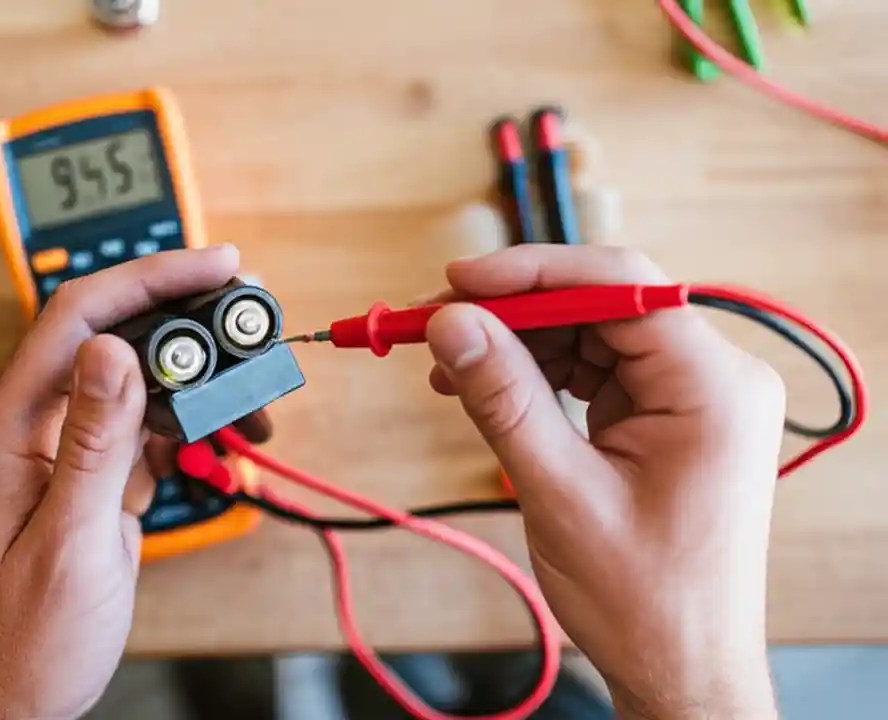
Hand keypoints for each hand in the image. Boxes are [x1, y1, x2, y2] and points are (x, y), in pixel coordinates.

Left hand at [0, 246, 239, 719]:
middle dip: (186, 319)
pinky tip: (219, 436)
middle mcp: (35, 426)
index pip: (79, 317)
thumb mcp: (68, 540)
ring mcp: (64, 451)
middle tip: (249, 316)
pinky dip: (187, 426)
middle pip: (114, 337)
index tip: (214, 265)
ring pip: (137, 383)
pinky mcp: (90, 478)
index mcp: (12, 427)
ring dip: (197, 381)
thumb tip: (116, 349)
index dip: (150, 278)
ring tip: (251, 395)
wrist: (10, 699)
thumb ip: (94, 442)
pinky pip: (142, 429)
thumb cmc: (21, 638)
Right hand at [425, 246, 782, 719]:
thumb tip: (451, 324)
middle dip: (514, 311)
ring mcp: (692, 396)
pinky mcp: (667, 416)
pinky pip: (596, 369)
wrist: (682, 667)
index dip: (532, 273)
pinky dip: (538, 374)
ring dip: (519, 344)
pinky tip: (485, 388)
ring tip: (451, 370)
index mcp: (714, 388)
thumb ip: (504, 398)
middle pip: (603, 303)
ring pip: (592, 333)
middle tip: (437, 327)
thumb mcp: (560, 492)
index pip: (621, 286)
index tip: (457, 283)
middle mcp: (715, 378)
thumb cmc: (644, 599)